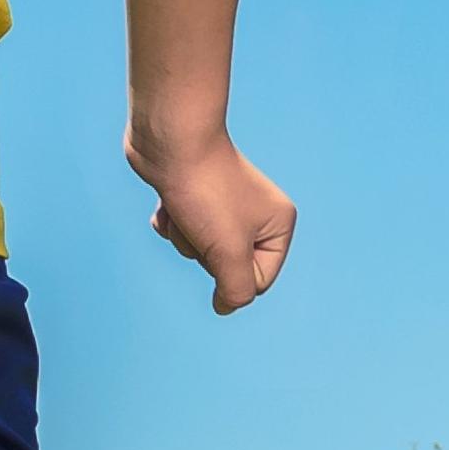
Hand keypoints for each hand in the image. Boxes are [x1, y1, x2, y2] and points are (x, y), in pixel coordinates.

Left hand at [128, 118, 297, 315]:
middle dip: (204, 252)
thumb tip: (225, 307)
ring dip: (184, 236)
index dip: (231, 273)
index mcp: (278, 225)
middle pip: (226, 266)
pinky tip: (170, 203)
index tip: (219, 248)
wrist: (171, 142)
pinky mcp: (195, 198)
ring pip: (200, 251)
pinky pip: (181, 232)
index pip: (258, 280)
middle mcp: (255, 215)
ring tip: (186, 207)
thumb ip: (236, 290)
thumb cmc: (205, 193)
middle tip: (204, 223)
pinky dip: (170, 223)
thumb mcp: (229, 252)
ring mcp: (223, 205)